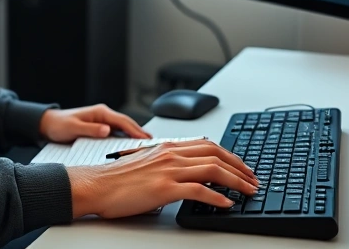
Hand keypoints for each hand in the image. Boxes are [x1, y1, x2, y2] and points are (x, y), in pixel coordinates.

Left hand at [39, 104, 151, 142]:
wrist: (48, 125)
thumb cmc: (59, 124)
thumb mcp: (73, 127)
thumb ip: (90, 129)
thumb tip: (107, 130)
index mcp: (101, 112)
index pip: (123, 121)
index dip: (136, 130)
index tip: (146, 139)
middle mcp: (104, 116)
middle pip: (128, 125)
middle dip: (141, 133)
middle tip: (154, 144)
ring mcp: (103, 122)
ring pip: (124, 130)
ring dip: (135, 137)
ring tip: (147, 147)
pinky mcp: (101, 129)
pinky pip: (118, 134)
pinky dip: (126, 140)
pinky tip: (131, 148)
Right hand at [67, 140, 258, 217]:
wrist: (95, 185)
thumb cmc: (117, 179)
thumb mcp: (147, 164)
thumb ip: (168, 165)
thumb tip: (188, 176)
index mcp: (168, 147)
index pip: (208, 145)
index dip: (230, 156)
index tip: (242, 167)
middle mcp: (171, 154)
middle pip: (216, 154)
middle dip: (240, 167)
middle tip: (253, 180)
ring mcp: (168, 170)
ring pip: (213, 169)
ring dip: (236, 181)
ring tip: (247, 191)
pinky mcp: (164, 188)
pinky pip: (199, 191)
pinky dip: (217, 197)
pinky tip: (227, 203)